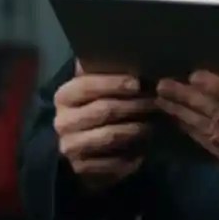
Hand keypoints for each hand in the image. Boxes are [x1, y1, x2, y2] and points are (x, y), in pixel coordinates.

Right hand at [54, 62, 155, 193]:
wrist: (82, 150)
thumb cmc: (95, 110)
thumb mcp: (95, 90)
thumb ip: (103, 73)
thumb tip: (125, 51)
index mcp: (64, 96)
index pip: (87, 86)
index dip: (113, 83)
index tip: (137, 82)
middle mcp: (62, 121)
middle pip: (103, 110)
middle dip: (133, 105)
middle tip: (156, 102)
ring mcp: (70, 146)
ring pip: (110, 135)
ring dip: (136, 129)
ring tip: (154, 124)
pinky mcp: (81, 168)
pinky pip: (112, 161)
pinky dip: (130, 155)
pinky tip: (143, 149)